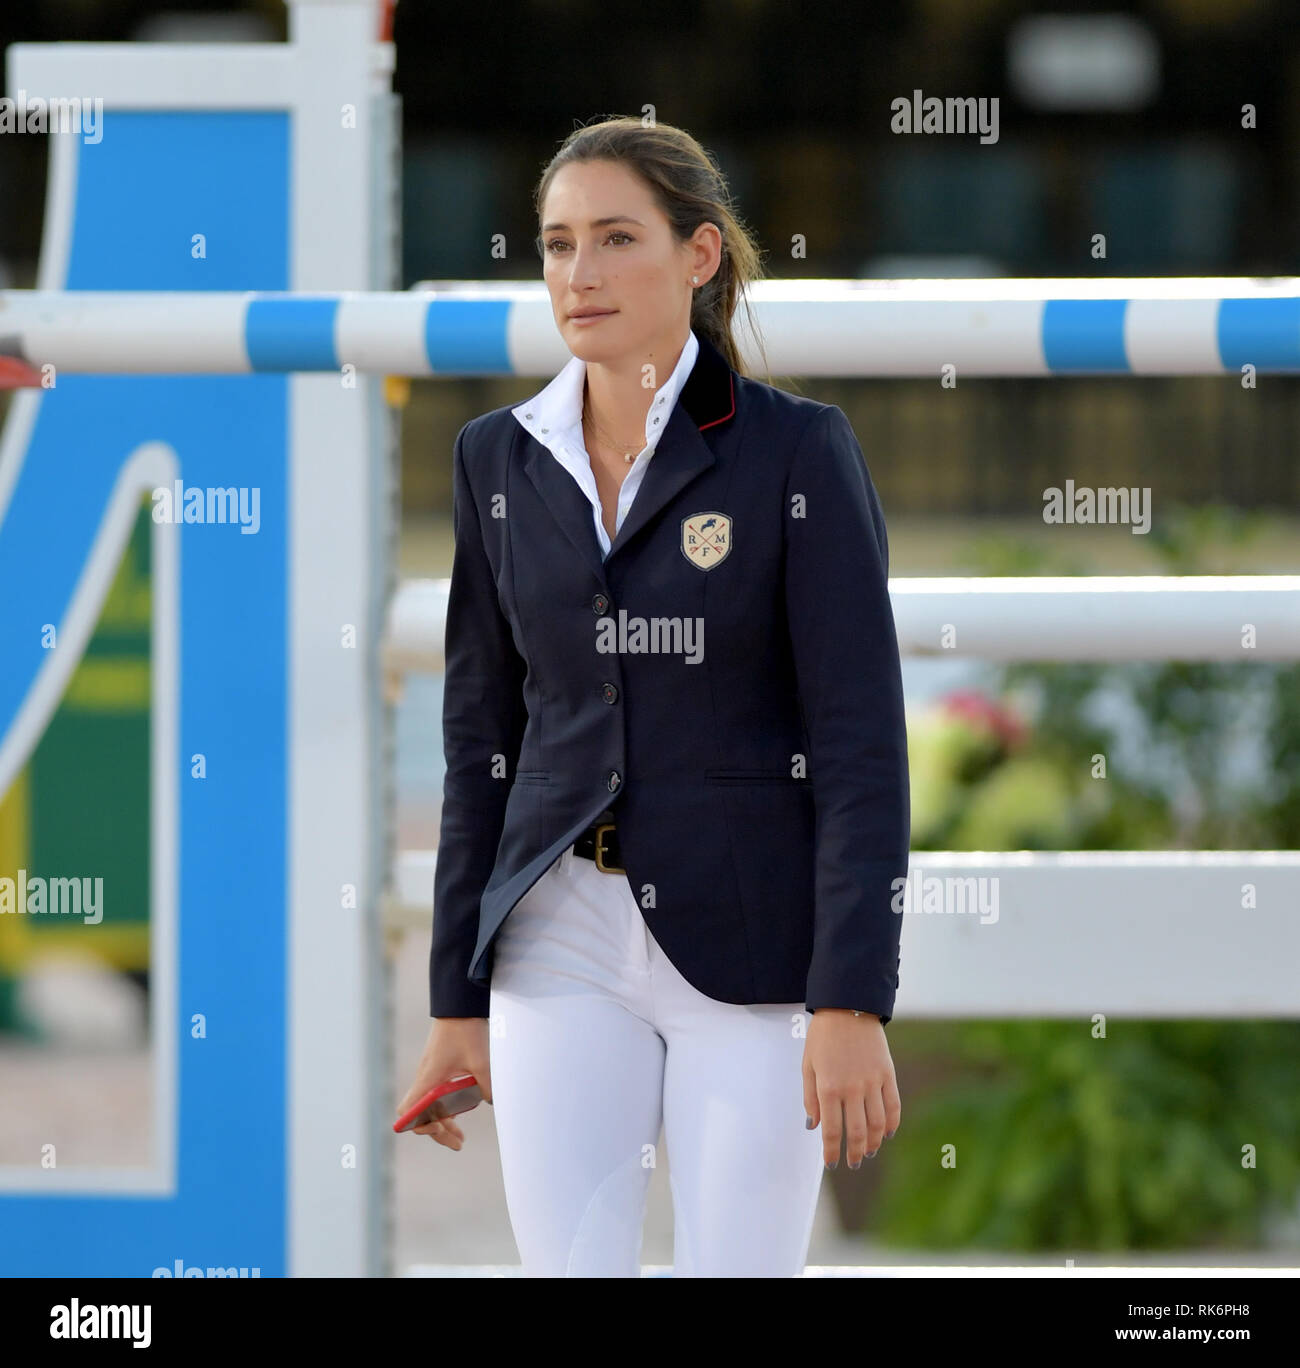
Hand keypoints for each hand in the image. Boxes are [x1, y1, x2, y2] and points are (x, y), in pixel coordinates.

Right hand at [397, 1017, 492, 1150]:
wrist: (460, 1005)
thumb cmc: (466, 1032)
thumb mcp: (482, 1062)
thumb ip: (488, 1086)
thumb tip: (493, 1104)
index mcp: (428, 1080)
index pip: (409, 1113)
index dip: (420, 1126)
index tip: (442, 1128)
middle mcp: (425, 1079)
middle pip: (420, 1116)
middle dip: (437, 1133)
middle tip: (459, 1144)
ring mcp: (429, 1074)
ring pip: (428, 1108)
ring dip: (442, 1123)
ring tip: (461, 1138)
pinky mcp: (437, 1069)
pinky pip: (435, 1097)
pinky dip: (445, 1109)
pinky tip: (461, 1112)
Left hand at [802, 1010, 899, 1168]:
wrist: (848, 1008)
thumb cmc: (823, 1036)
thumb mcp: (808, 1065)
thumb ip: (810, 1098)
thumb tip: (813, 1126)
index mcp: (828, 1087)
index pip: (832, 1130)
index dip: (832, 1151)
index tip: (832, 1163)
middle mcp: (852, 1089)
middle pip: (858, 1132)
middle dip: (855, 1152)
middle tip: (853, 1162)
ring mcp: (873, 1082)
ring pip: (878, 1124)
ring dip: (874, 1142)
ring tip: (869, 1151)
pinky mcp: (888, 1074)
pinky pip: (893, 1106)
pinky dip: (892, 1123)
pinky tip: (887, 1132)